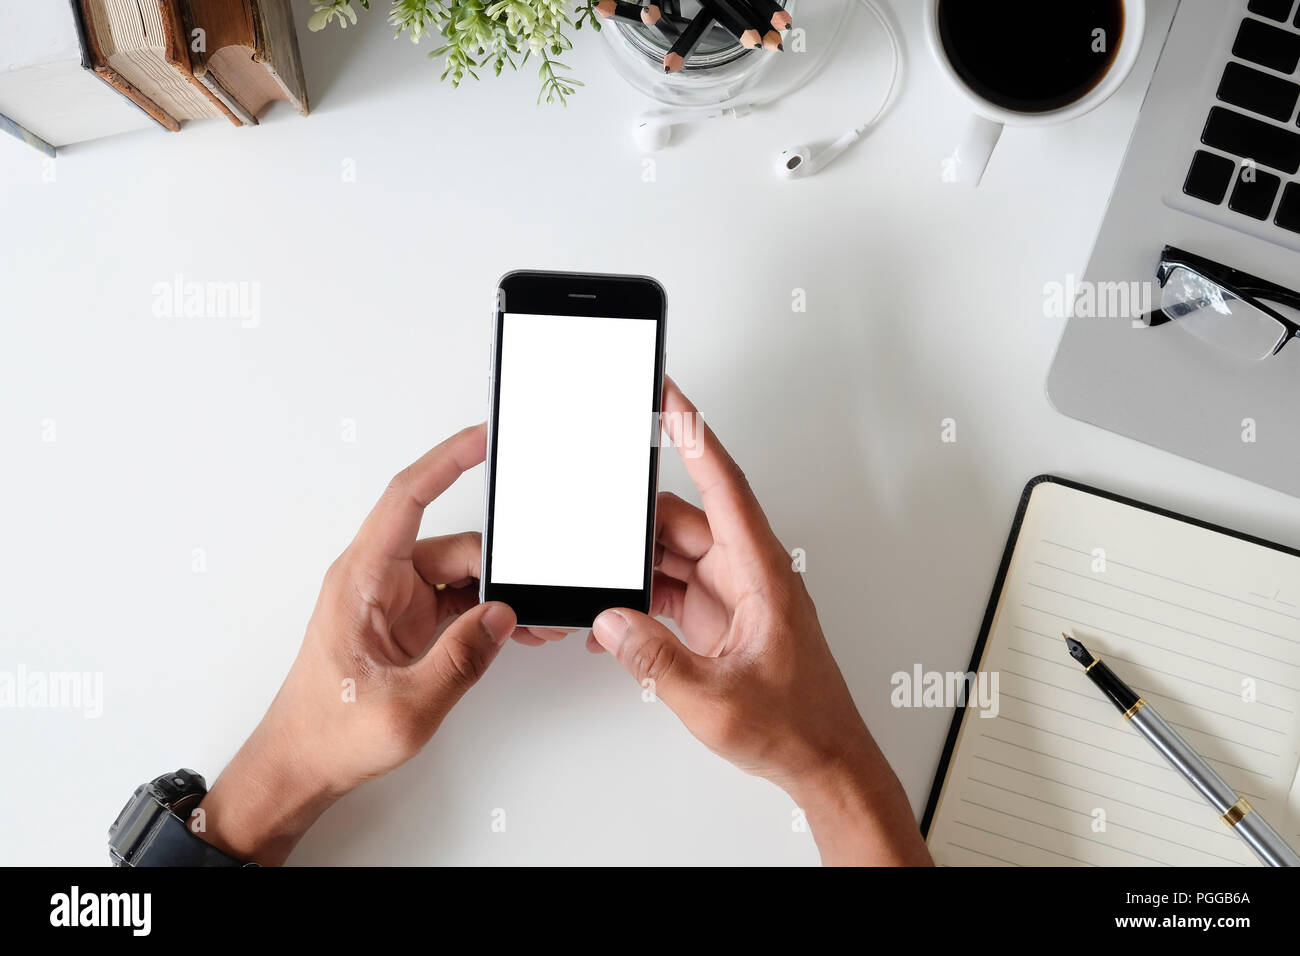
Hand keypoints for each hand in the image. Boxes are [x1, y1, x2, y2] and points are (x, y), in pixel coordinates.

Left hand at [196, 424, 563, 863]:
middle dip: (500, 565)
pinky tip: (514, 631)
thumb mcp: (405, 705)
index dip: (447, 461)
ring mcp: (395, 600)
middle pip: (453, 546)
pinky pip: (459, 600)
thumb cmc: (328, 733)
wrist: (302, 765)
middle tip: (536, 588)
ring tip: (532, 622)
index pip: (406, 498)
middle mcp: (377, 580)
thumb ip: (460, 659)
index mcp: (361, 580)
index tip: (483, 439)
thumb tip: (502, 616)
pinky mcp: (409, 622)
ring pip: (462, 574)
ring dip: (498, 594)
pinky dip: (488, 613)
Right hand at [588, 379, 931, 865]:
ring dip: (635, 566)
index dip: (695, 435)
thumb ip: (657, 660)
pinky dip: (642, 597)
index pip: (724, 485)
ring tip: (597, 581)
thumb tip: (612, 622)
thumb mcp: (715, 699)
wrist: (824, 761)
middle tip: (594, 521)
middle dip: (634, 522)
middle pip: (683, 521)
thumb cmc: (796, 726)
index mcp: (762, 573)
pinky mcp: (720, 617)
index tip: (670, 394)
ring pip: (673, 553)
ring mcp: (733, 594)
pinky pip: (672, 587)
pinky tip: (616, 619)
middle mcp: (749, 573)